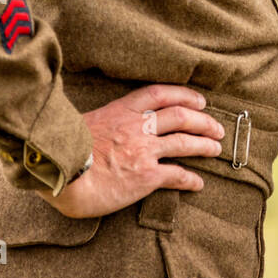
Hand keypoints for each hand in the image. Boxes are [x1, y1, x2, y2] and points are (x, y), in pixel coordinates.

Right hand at [37, 84, 223, 218]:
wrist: (61, 173)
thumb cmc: (65, 150)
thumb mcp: (87, 123)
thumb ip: (107, 121)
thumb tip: (112, 126)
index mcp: (122, 110)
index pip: (161, 93)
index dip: (184, 94)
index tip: (199, 99)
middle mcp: (138, 127)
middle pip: (180, 116)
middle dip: (203, 120)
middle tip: (217, 126)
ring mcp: (144, 150)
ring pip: (184, 142)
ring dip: (204, 145)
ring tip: (216, 149)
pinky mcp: (145, 176)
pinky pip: (176, 175)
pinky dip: (190, 179)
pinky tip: (198, 184)